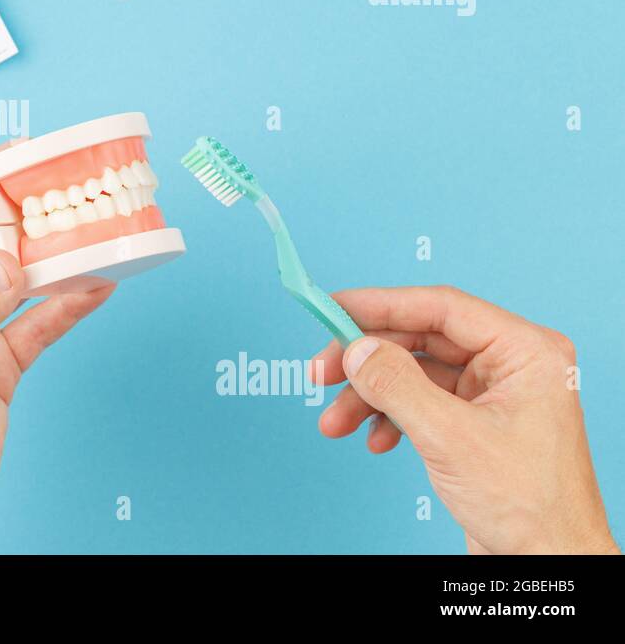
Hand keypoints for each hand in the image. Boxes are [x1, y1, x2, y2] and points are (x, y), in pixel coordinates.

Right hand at [311, 286, 618, 553]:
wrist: (549, 564)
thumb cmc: (532, 507)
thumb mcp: (451, 438)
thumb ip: (398, 386)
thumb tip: (357, 349)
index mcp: (525, 352)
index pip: (441, 308)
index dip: (380, 305)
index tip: (332, 308)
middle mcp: (511, 365)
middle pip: (420, 340)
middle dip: (366, 361)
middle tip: (320, 373)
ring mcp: (493, 394)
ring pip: (413, 373)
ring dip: (369, 396)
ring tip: (335, 421)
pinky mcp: (476, 422)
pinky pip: (420, 401)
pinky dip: (390, 417)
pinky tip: (374, 440)